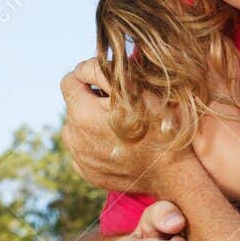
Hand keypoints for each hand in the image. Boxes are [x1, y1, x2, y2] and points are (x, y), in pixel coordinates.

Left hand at [60, 59, 189, 193]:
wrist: (171, 173)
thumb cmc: (158, 127)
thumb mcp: (135, 89)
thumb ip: (103, 71)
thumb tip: (82, 68)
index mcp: (81, 113)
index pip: (69, 82)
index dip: (88, 76)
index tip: (106, 83)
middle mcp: (73, 137)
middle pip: (75, 105)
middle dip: (92, 101)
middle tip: (120, 107)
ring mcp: (79, 158)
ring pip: (77, 128)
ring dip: (92, 123)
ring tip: (119, 127)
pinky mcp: (87, 173)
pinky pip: (84, 150)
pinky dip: (96, 144)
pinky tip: (118, 146)